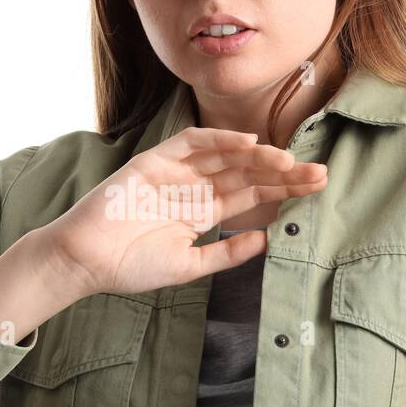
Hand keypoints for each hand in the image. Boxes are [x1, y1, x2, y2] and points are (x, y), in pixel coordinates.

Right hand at [41, 126, 326, 297]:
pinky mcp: (155, 160)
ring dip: (258, 156)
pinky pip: (191, 142)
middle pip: (246, 173)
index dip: (284, 190)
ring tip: (290, 162)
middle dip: (282, 172)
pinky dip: (218, 139)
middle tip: (318, 173)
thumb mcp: (189, 267)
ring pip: (225, 156)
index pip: (251, 195)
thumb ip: (226, 254)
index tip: (316, 188)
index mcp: (203, 212)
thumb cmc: (131, 267)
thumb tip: (266, 239)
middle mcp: (193, 188)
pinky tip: (247, 143)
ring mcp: (175, 172)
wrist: (87, 260)